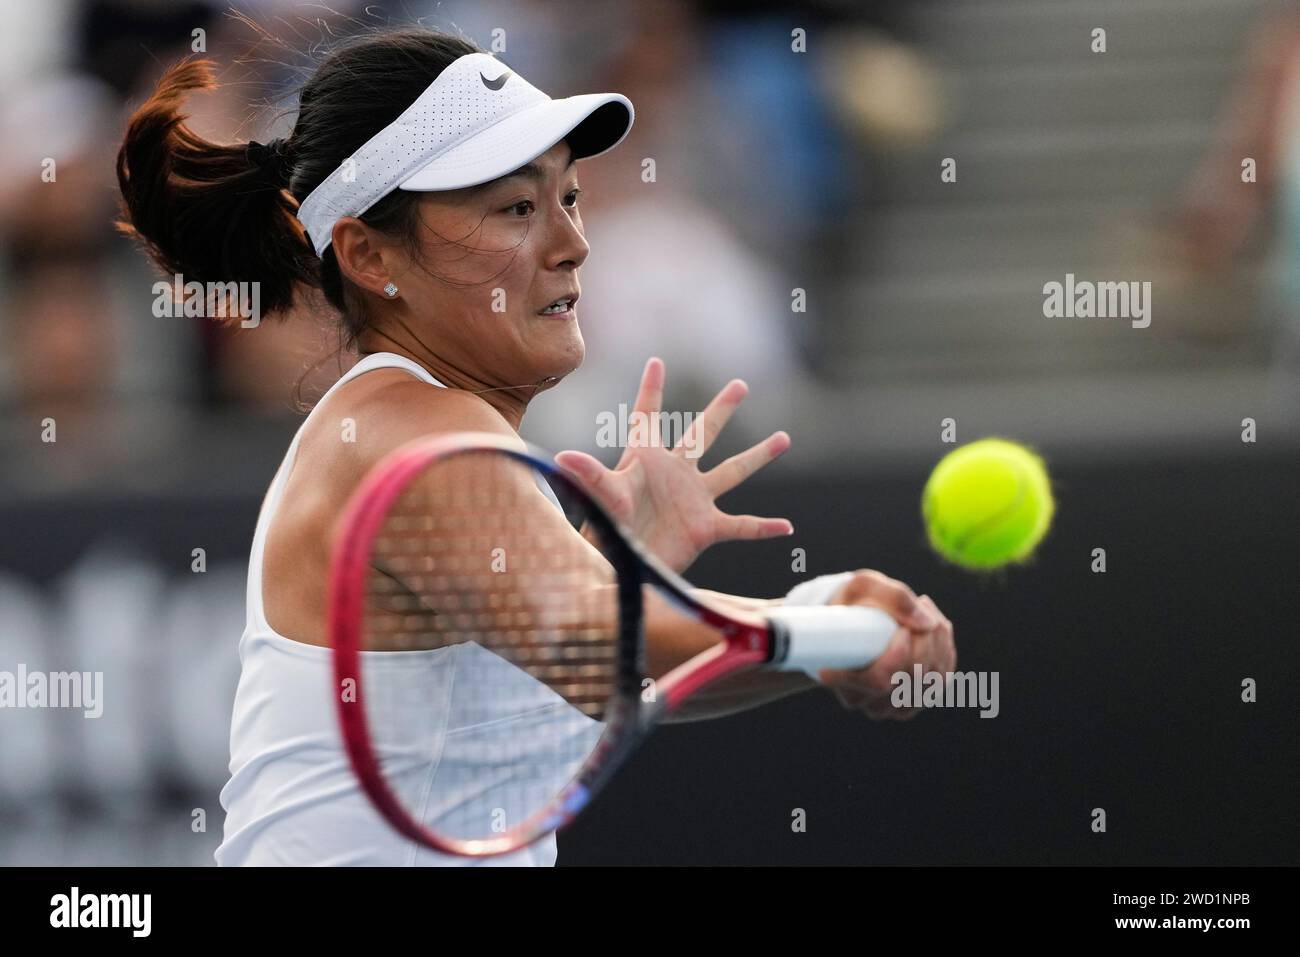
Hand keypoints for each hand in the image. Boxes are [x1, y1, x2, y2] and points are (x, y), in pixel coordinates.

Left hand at [555, 357, 792, 572]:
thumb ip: (590, 475)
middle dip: (721, 410)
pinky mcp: (706, 527)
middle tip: (740, 385)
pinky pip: (742, 525)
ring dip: (757, 456)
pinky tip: (786, 527)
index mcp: (648, 459)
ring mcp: (694, 499)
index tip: (657, 362)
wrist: (621, 568)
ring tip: (783, 438)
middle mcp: (675, 474)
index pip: (648, 417)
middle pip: (702, 434)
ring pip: (732, 471)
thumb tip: (563, 457)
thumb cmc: (607, 530)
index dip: (652, 390)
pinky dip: (763, 526)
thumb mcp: (603, 498)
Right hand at [814, 571, 955, 720]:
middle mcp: (867, 702)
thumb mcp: (864, 586)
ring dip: (938, 641)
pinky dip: (945, 649)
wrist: (850, 619)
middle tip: (921, 605)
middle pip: (910, 679)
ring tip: (926, 610)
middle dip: (925, 640)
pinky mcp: (915, 700)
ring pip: (932, 681)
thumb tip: (927, 623)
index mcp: (842, 679)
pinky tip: (935, 627)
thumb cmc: (853, 602)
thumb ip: (893, 598)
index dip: (898, 654)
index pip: (878, 681)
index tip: (902, 628)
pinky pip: (942, 679)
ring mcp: (892, 706)